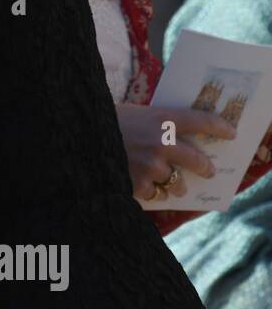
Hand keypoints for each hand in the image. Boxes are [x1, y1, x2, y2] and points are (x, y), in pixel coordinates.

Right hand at [115, 103, 235, 200]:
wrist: (77, 136)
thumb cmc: (104, 123)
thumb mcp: (135, 115)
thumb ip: (157, 125)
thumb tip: (178, 138)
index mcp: (162, 119)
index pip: (201, 121)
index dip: (220, 127)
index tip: (231, 133)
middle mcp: (161, 143)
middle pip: (196, 159)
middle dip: (204, 167)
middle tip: (207, 170)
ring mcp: (151, 166)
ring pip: (176, 183)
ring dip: (177, 186)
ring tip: (173, 185)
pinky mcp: (138, 184)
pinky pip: (155, 194)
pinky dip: (151, 192)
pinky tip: (143, 187)